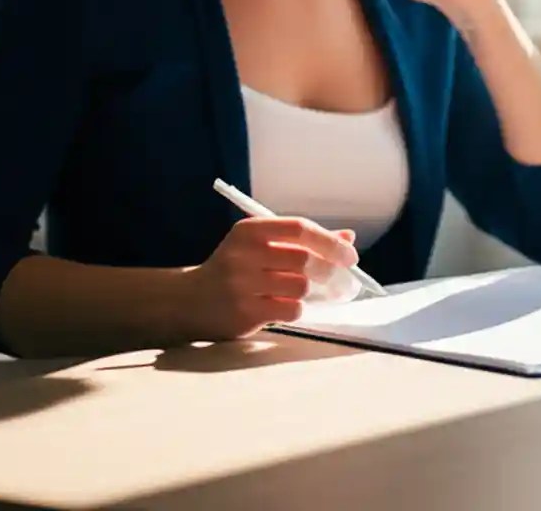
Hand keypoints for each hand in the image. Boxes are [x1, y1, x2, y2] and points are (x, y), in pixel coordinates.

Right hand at [178, 217, 359, 340]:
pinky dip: (295, 309)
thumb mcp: (263, 246)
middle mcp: (243, 254)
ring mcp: (241, 284)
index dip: (330, 242)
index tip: (350, 255)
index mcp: (250, 230)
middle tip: (337, 279)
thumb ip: (303, 241)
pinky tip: (281, 306)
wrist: (191, 300)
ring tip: (295, 292)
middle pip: (304, 260)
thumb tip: (348, 238)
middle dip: (327, 271)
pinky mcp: (244, 312)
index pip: (300, 228)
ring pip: (300, 287)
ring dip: (307, 292)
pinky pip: (291, 310)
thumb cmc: (236, 269)